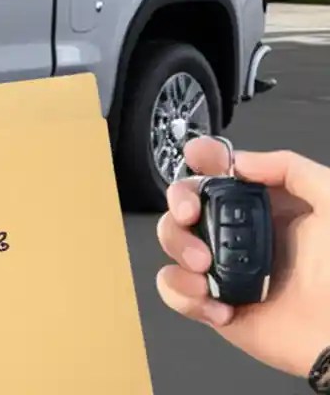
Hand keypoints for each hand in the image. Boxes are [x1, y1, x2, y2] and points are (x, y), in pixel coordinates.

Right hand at [156, 138, 329, 377]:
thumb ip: (290, 168)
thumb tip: (242, 161)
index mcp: (265, 210)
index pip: (224, 174)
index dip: (204, 161)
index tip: (199, 159)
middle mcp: (240, 236)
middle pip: (185, 203)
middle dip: (179, 203)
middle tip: (190, 214)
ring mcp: (223, 269)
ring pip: (172, 242)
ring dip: (178, 247)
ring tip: (203, 266)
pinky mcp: (213, 304)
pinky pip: (174, 289)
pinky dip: (182, 293)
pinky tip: (216, 304)